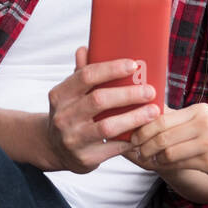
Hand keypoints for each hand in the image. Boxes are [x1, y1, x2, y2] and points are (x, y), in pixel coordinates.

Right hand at [42, 47, 161, 173]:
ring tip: (154, 112)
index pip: (86, 76)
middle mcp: (63, 116)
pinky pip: (113, 148)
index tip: (134, 65)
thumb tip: (85, 48)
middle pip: (99, 99)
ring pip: (108, 126)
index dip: (111, 69)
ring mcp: (72, 139)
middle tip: (150, 91)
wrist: (53, 148)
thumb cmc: (70, 114)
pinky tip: (143, 132)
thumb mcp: (69, 94)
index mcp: (60, 95)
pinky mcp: (84, 158)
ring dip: (135, 117)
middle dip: (129, 94)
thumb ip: (80, 74)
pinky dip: (130, 139)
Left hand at [124, 102, 207, 180]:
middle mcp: (203, 123)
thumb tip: (143, 119)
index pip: (160, 118)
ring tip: (147, 160)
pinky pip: (179, 165)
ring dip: (153, 159)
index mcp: (198, 110)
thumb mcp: (204, 119)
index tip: (132, 136)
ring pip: (167, 152)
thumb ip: (178, 120)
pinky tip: (162, 166)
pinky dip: (165, 167)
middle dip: (143, 145)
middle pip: (161, 135)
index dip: (142, 128)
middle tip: (135, 151)